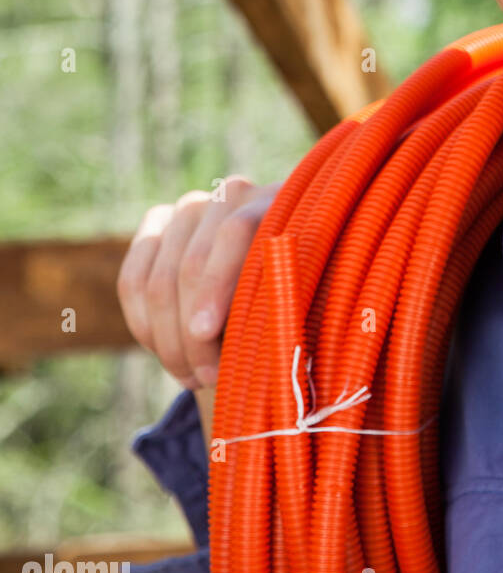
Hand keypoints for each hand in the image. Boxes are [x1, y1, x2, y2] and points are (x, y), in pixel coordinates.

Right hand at [117, 175, 280, 390]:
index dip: (216, 284)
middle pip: (191, 263)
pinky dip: (143, 324)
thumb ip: (278, 308)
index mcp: (279, 202)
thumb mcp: (299, 304)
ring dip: (167, 340)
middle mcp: (233, 194)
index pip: (234, 233)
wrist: (273, 284)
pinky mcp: (158, 222)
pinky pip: (133, 279)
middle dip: (190, 332)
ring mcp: (192, 206)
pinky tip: (163, 354)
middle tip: (205, 379)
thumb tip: (254, 341)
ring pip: (157, 279)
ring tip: (191, 378)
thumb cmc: (297, 300)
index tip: (204, 333)